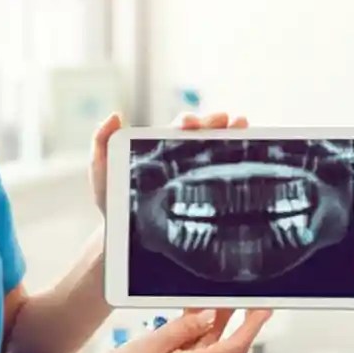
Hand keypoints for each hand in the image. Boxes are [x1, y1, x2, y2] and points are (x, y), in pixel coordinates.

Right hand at [77, 309, 272, 352]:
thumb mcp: (151, 345)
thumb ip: (183, 329)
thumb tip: (209, 317)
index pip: (235, 347)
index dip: (253, 326)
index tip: (265, 307)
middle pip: (222, 344)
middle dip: (231, 318)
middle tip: (237, 292)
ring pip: (206, 346)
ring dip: (210, 323)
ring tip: (211, 297)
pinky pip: (191, 351)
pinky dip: (192, 333)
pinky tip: (187, 315)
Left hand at [90, 112, 248, 215]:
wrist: (128, 237)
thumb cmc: (114, 202)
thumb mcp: (103, 172)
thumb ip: (102, 144)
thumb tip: (115, 115)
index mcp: (162, 145)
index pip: (180, 127)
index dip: (189, 120)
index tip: (191, 123)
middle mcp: (183, 154)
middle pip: (205, 132)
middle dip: (216, 122)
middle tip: (226, 121)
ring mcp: (198, 171)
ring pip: (220, 146)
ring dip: (234, 133)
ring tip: (242, 126)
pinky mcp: (208, 190)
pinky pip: (226, 170)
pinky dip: (240, 156)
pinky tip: (251, 150)